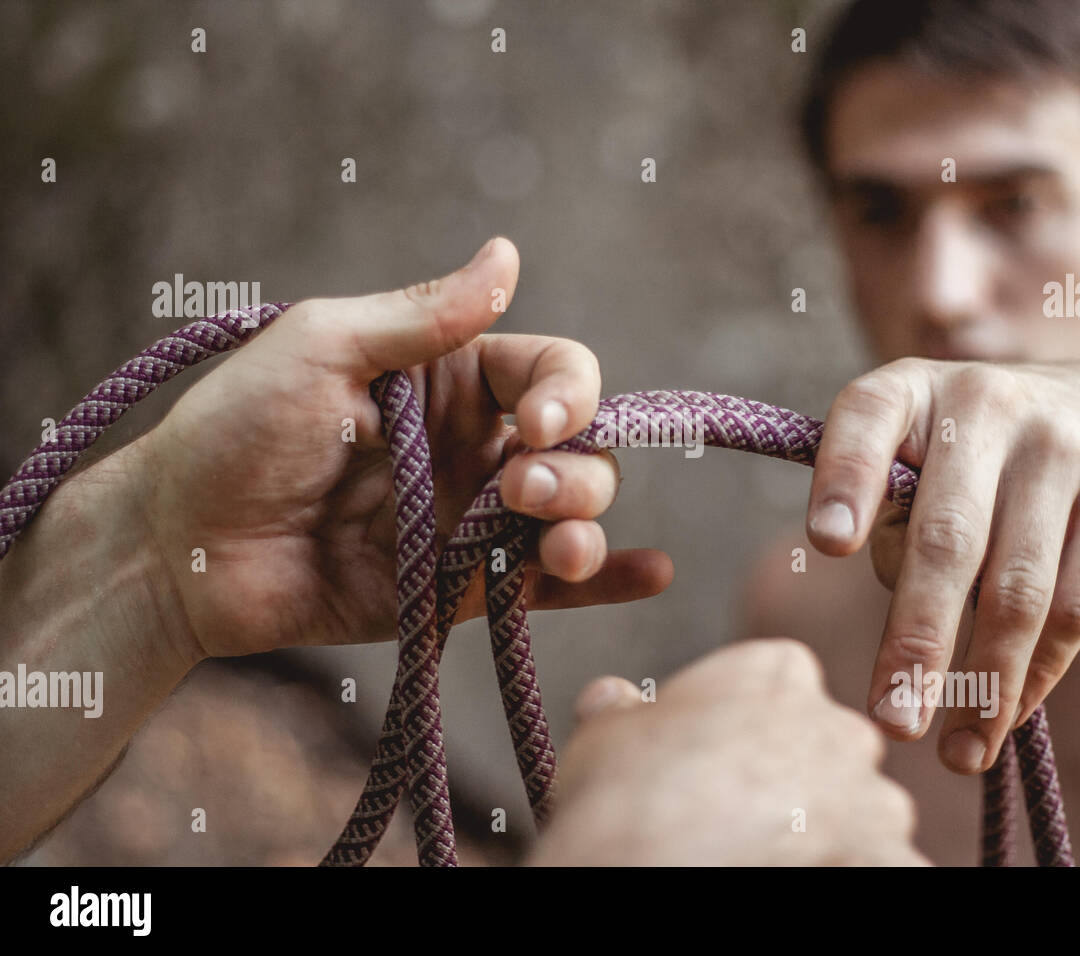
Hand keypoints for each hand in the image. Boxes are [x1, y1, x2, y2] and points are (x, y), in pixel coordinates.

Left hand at [139, 237, 672, 661]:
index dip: (568, 394)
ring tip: (555, 544)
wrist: (177, 547)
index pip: (550, 372)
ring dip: (586, 525)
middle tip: (517, 489)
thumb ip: (424, 317)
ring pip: (570, 518)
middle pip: (577, 449)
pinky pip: (543, 587)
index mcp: (448, 378)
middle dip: (573, 470)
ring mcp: (467, 522)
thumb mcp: (323, 347)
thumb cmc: (235, 429)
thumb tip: (509, 253)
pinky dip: (604, 583)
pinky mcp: (455, 592)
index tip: (538, 421)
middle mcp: (472, 447)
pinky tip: (652, 572)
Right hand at [529, 638, 926, 864]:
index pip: (782, 685)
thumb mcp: (605, 733)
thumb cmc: (623, 795)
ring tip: (773, 862)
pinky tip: (812, 879)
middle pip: (831, 748)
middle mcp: (840, 724)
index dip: (748, 725)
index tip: (716, 761)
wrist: (653, 868)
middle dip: (800, 782)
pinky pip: (887, 868)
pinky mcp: (892, 863)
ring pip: (862, 816)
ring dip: (832, 836)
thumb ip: (622, 708)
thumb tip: (610, 697)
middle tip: (743, 820)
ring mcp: (874, 800)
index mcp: (777, 671)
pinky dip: (855, 872)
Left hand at [806, 359, 1079, 772]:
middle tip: (890, 721)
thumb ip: (886, 517)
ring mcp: (1062, 444)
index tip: (826, 544)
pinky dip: (1037, 672)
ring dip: (984, 684)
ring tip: (955, 751)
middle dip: (917, 642)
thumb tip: (904, 641)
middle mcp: (985, 403)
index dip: (845, 481)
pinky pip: (1075, 605)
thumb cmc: (967, 456)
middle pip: (948, 540)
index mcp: (910, 391)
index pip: (864, 421)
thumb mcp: (914, 453)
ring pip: (1018, 589)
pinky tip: (1005, 715)